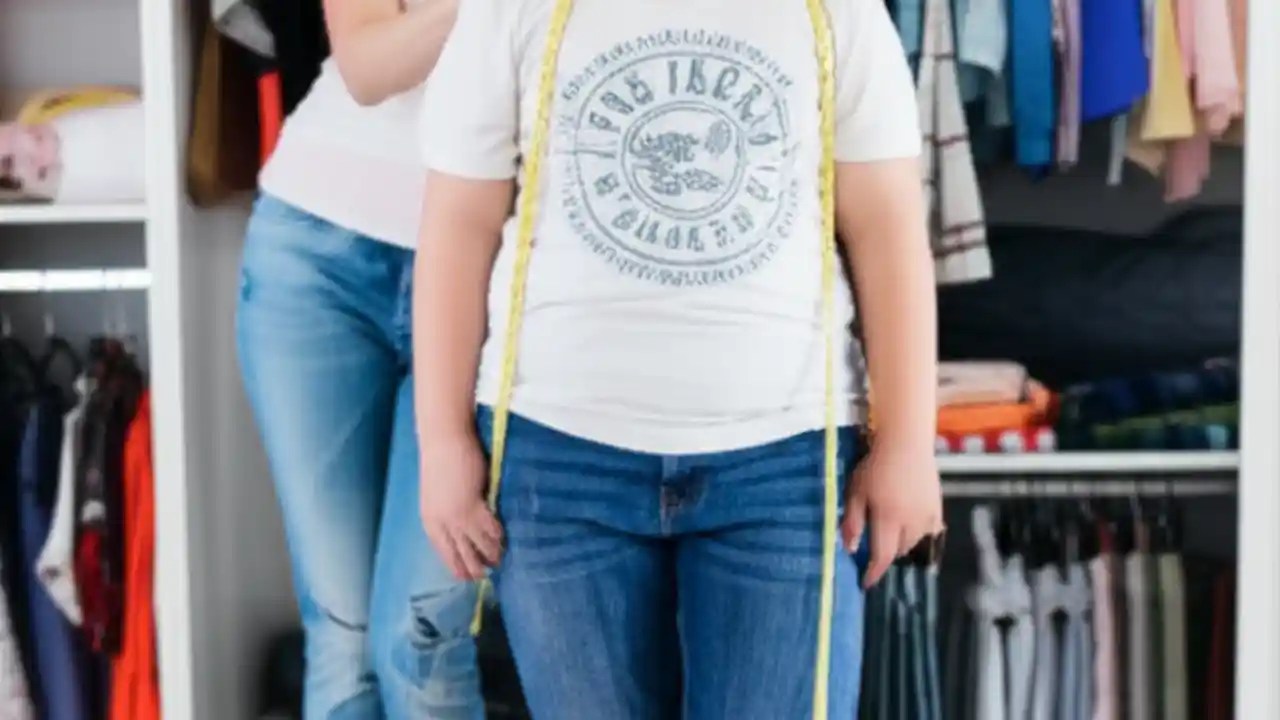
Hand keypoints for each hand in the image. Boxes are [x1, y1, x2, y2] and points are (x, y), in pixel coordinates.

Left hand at [419, 432, 503, 580]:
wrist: (443, 441)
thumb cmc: (441, 463)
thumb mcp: (439, 496)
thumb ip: (449, 513)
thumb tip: (465, 529)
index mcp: (430, 522)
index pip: (444, 552)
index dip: (457, 566)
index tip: (467, 578)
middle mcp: (442, 524)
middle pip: (460, 553)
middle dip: (473, 566)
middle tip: (486, 575)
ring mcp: (456, 516)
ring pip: (477, 543)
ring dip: (489, 553)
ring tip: (499, 560)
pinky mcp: (472, 506)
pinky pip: (488, 528)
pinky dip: (496, 536)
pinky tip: (504, 540)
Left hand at [843, 440, 943, 588]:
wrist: (907, 443)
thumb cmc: (875, 466)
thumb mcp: (855, 491)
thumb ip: (852, 522)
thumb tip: (851, 549)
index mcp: (888, 518)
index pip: (882, 557)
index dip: (874, 573)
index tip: (865, 583)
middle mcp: (911, 522)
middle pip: (897, 551)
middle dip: (885, 552)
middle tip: (874, 543)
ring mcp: (928, 516)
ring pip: (913, 542)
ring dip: (900, 542)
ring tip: (889, 528)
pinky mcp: (937, 508)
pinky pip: (927, 531)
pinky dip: (915, 532)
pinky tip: (907, 520)